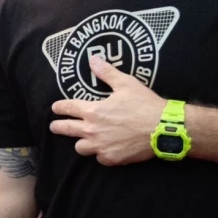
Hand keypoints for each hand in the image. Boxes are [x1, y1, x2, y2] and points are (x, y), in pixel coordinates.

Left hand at [49, 57, 165, 165]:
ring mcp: (101, 146)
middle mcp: (92, 130)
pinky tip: (105, 149)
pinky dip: (100, 153)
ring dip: (81, 142)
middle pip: (66, 130)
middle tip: (54, 127)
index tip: (55, 108)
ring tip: (83, 140)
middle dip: (58, 127)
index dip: (59, 107)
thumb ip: (107, 73)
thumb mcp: (126, 84)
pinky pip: (99, 158)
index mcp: (93, 110)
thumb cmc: (144, 104)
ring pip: (80, 147)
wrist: (163, 128)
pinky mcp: (112, 158)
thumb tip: (92, 59)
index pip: (68, 108)